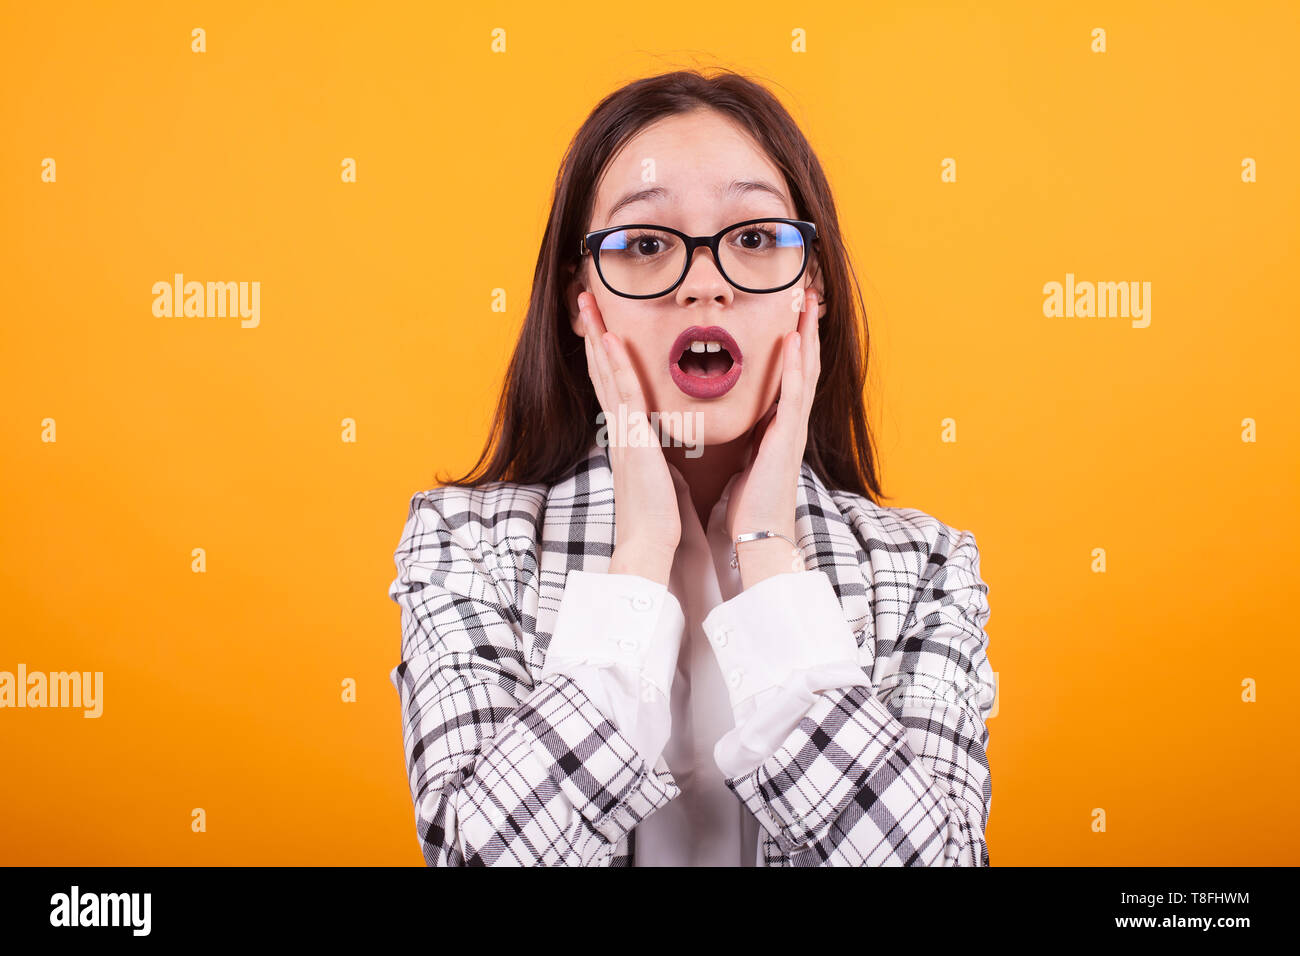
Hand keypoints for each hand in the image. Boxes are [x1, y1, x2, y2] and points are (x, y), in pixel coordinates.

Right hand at [579, 291, 680, 584]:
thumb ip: (656, 453)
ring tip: (588, 304)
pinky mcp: (632, 441)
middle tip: (584, 299)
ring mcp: (622, 433)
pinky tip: (609, 340)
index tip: (600, 323)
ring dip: (597, 336)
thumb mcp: (660, 474)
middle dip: (592, 333)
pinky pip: (624, 396)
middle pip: (600, 371)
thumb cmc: (659, 517)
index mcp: (625, 436)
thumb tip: (662, 446)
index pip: (612, 384)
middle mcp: (618, 429)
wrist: (651, 545)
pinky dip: (614, 366)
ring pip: (606, 374)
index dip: (602, 352)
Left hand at [725, 289, 820, 588]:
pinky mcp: (787, 440)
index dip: (793, 343)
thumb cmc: (748, 505)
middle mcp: (790, 423)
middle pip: (803, 365)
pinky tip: (796, 340)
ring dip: (807, 335)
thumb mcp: (744, 461)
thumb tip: (736, 426)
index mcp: (778, 427)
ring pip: (804, 372)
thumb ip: (745, 439)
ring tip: (808, 303)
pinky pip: (794, 395)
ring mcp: (792, 430)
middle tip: (808, 293)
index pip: (789, 375)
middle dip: (806, 328)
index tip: (792, 313)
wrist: (758, 537)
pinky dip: (796, 366)